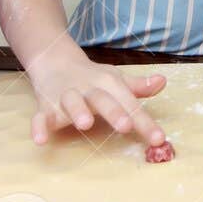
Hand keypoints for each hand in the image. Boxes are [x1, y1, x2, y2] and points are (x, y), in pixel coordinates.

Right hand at [25, 49, 167, 147]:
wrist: (55, 61)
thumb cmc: (92, 78)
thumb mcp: (116, 80)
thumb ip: (138, 87)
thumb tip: (163, 82)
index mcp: (109, 84)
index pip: (130, 103)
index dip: (145, 122)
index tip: (159, 139)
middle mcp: (88, 89)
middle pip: (102, 100)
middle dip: (114, 112)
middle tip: (126, 126)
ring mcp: (65, 97)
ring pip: (71, 102)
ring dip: (78, 112)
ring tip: (86, 124)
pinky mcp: (45, 106)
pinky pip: (40, 117)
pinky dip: (39, 127)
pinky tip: (41, 140)